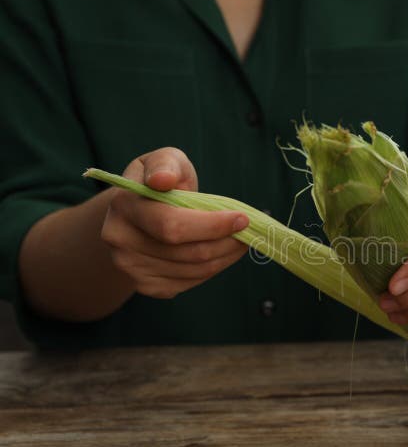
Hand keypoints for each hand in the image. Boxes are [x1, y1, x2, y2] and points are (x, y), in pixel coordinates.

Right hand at [101, 147, 248, 298]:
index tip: (242, 218)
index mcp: (124, 205)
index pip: (172, 224)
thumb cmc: (160, 182)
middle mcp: (120, 239)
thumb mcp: (165, 161)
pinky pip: (190, 282)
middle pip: (187, 252)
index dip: (212, 225)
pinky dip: (214, 268)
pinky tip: (220, 252)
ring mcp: (130, 266)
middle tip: (248, 231)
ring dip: (225, 256)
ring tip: (239, 240)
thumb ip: (166, 164)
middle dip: (226, 242)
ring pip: (194, 270)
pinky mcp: (145, 285)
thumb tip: (163, 180)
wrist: (137, 214)